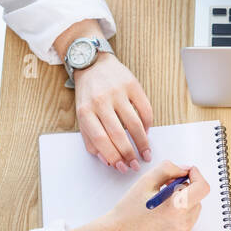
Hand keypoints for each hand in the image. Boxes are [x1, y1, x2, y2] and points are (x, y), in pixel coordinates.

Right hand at [67, 161, 210, 230]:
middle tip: (166, 187)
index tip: (187, 172)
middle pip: (197, 198)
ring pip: (193, 211)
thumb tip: (185, 169)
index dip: (196, 175)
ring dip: (183, 203)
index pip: (202, 187)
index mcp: (176, 207)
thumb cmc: (127, 211)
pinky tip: (160, 216)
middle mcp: (182, 223)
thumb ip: (168, 169)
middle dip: (186, 189)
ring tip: (162, 203)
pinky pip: (186, 223)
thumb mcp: (146, 182)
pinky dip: (179, 216)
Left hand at [74, 52, 154, 170]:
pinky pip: (145, 109)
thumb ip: (91, 139)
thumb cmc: (88, 94)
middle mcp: (101, 101)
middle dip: (129, 154)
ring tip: (146, 154)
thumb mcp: (82, 116)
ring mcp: (117, 92)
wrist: (92, 63)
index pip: (100, 140)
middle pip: (118, 134)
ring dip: (142, 143)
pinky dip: (148, 124)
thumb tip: (108, 160)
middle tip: (136, 165)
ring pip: (134, 124)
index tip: (122, 167)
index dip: (113, 157)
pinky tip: (146, 133)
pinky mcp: (132, 85)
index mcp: (85, 111)